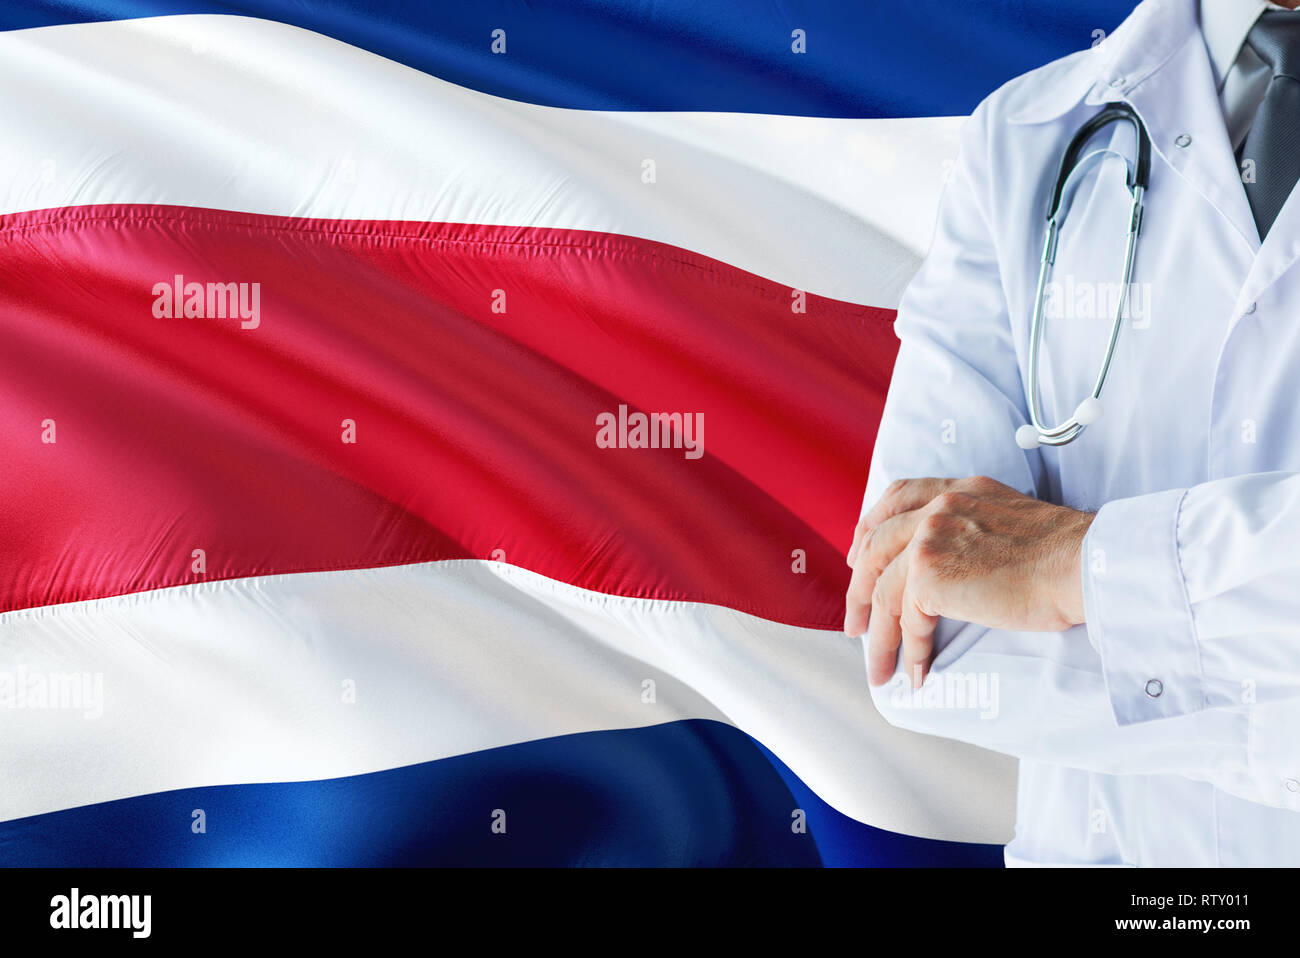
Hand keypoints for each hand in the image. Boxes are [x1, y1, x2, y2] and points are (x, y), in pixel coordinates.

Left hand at [844, 476, 1092, 687]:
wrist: (1084, 564)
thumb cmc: (1066, 556)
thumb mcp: (1011, 523)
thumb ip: (976, 531)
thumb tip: (957, 567)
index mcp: (959, 492)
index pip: (898, 497)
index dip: (870, 527)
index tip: (858, 554)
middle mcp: (939, 507)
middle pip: (876, 545)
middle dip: (859, 588)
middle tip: (855, 622)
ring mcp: (930, 538)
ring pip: (884, 591)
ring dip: (879, 635)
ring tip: (878, 668)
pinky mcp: (930, 575)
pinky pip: (907, 620)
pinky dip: (908, 650)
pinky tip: (916, 672)